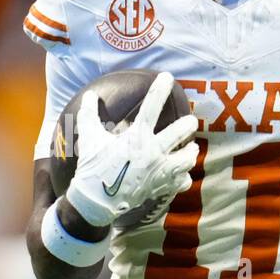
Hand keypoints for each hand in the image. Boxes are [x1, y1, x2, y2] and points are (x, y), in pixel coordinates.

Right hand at [64, 72, 198, 227]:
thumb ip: (89, 115)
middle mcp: (153, 152)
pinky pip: (182, 181)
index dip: (160, 89)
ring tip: (190, 148)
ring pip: (188, 158)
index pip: (151, 106)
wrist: (96, 202)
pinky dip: (183, 178)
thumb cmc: (92, 167)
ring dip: (191, 152)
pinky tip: (181, 175)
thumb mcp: (88, 138)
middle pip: (181, 131)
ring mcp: (160, 171)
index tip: (168, 76)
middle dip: (188, 123)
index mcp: (137, 137)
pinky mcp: (161, 187)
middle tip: (191, 121)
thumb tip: (90, 95)